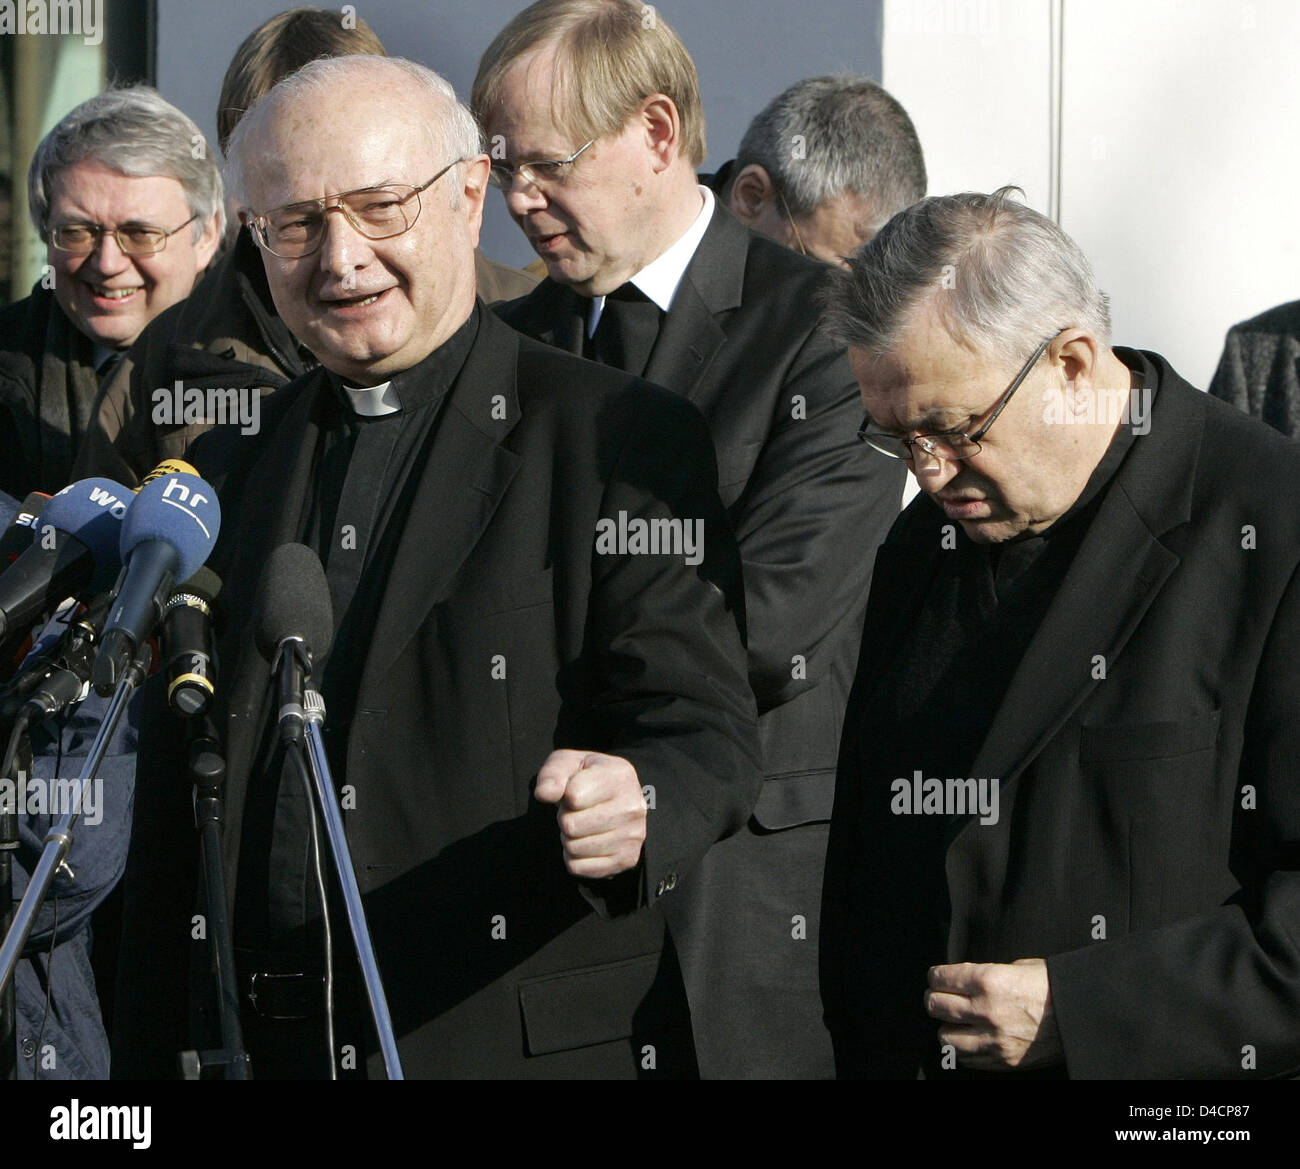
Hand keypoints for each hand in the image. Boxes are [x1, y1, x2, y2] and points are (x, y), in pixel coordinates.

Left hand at [534, 749, 646, 877]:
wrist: (615, 797)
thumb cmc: (585, 778)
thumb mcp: (566, 764)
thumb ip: (551, 774)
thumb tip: (544, 794)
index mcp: (621, 776)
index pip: (573, 796)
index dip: (563, 796)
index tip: (573, 792)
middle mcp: (633, 806)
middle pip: (571, 825)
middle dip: (565, 818)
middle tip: (576, 812)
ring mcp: (634, 836)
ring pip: (574, 848)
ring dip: (569, 838)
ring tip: (583, 825)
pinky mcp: (627, 859)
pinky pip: (579, 868)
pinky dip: (575, 858)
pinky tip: (587, 842)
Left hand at [924, 958, 1062, 1070]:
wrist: (1081, 1014)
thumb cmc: (1050, 985)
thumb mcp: (1016, 966)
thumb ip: (986, 974)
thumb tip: (963, 980)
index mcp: (988, 980)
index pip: (939, 979)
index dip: (935, 976)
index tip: (937, 978)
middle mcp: (986, 1010)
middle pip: (935, 1006)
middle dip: (935, 999)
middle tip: (941, 997)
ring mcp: (994, 1039)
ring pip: (944, 1037)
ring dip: (947, 1027)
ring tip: (956, 1022)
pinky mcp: (1004, 1060)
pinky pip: (966, 1059)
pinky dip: (964, 1049)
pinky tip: (971, 1038)